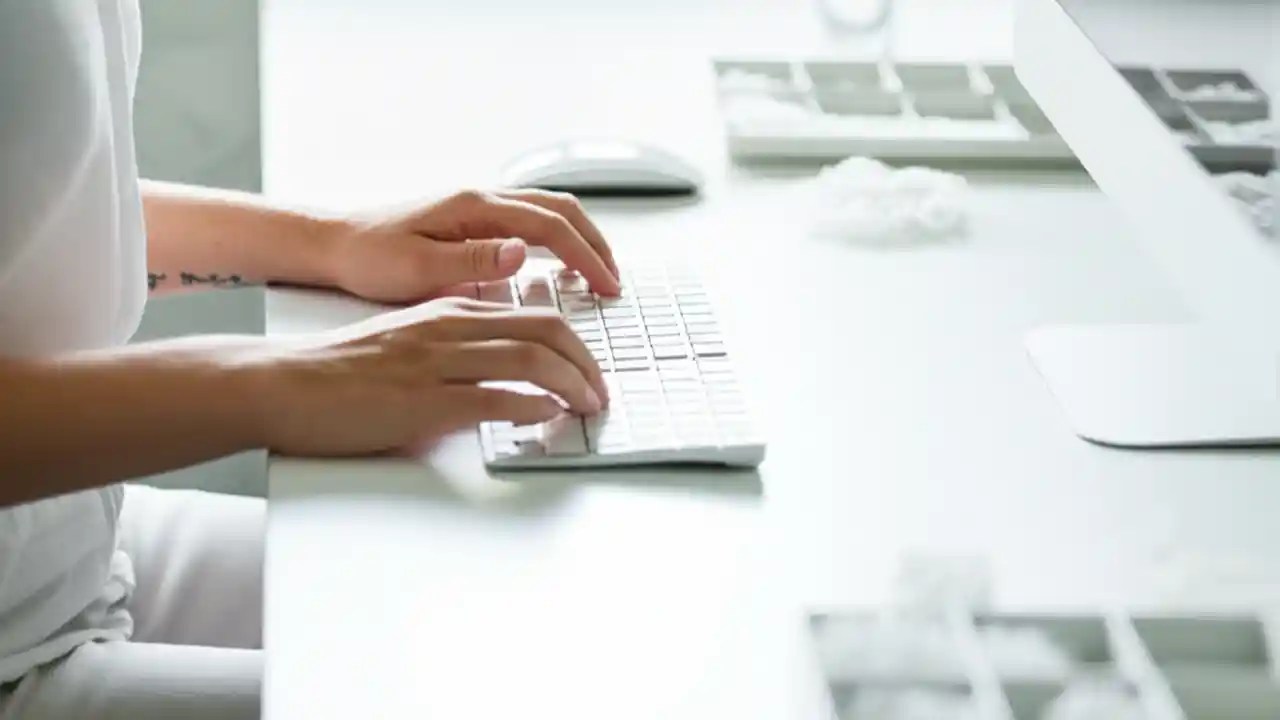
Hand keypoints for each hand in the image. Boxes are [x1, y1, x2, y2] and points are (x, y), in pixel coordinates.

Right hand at [255, 296, 608, 456]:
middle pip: (545, 329)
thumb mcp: (407, 342)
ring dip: (572, 384)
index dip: (574, 343)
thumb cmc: (340, 370)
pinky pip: (496, 398)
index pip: (533, 315)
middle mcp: (450, 326)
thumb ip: (453, 349)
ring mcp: (438, 362)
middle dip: (586, 361)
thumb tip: (496, 378)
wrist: (283, 383)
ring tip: (588, 406)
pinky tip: (547, 416)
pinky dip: (532, 406)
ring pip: (530, 358)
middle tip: (601, 390)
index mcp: (449, 310)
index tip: (590, 368)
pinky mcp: (424, 401)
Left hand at [324, 189, 620, 303]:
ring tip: (598, 273)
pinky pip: (530, 221)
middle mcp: (482, 199)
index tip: (606, 286)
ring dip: (580, 238)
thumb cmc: (369, 258)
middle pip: (560, 209)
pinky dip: (557, 240)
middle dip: (595, 243)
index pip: (549, 227)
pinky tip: (559, 267)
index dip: (585, 256)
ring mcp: (479, 207)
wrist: (334, 244)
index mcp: (474, 207)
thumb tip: (522, 251)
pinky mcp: (473, 221)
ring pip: (548, 211)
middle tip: (614, 281)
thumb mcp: (418, 266)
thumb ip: (473, 260)